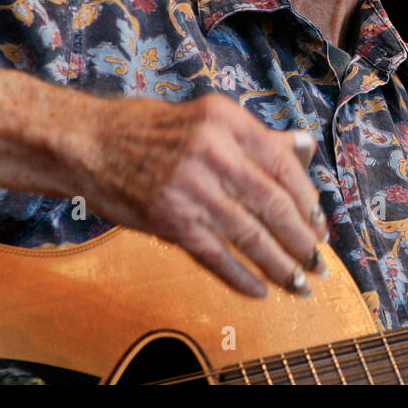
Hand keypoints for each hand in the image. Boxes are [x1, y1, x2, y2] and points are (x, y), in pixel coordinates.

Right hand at [74, 92, 327, 297]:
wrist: (88, 142)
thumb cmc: (148, 130)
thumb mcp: (208, 117)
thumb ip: (256, 136)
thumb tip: (302, 145)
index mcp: (228, 120)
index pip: (283, 165)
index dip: (308, 200)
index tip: (319, 223)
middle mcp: (214, 151)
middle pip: (274, 204)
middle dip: (303, 240)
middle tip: (319, 263)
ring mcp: (191, 188)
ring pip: (250, 235)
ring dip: (280, 265)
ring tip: (299, 283)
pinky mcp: (170, 219)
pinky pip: (216, 255)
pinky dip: (241, 277)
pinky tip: (260, 290)